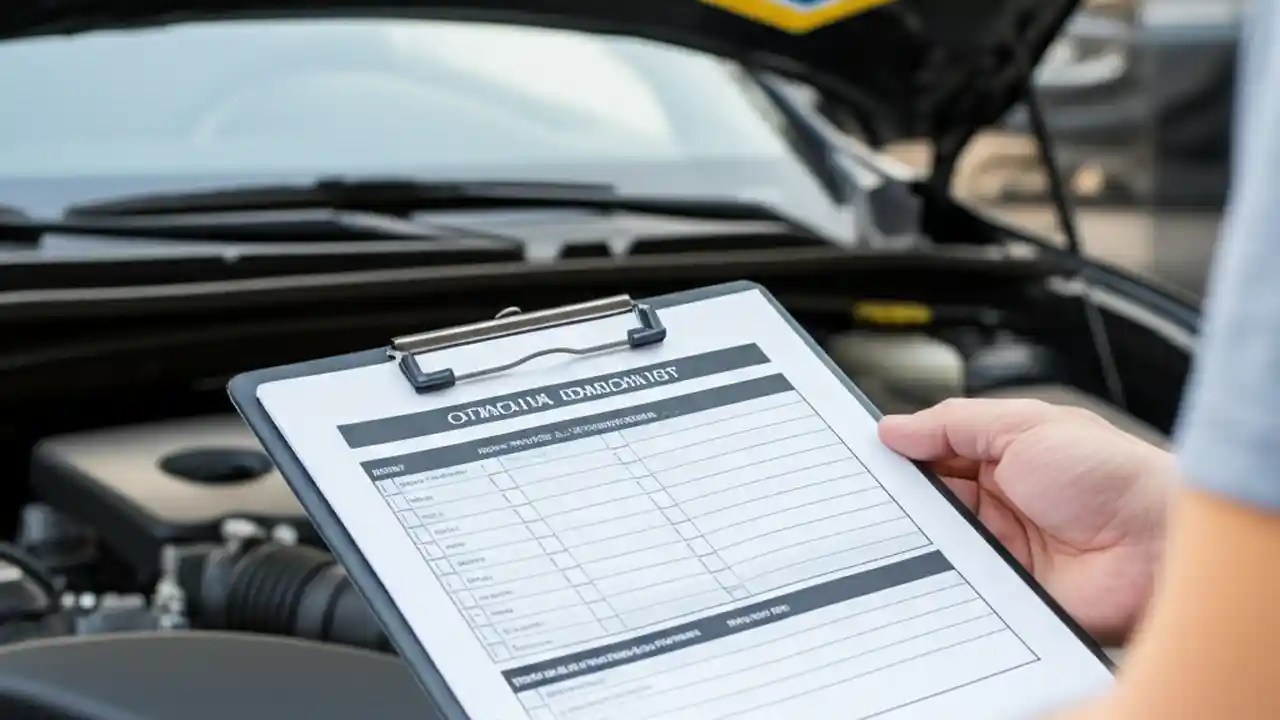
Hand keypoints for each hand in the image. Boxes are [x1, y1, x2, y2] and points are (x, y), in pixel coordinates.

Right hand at [878, 398, 1172, 644]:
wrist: (1158, 547)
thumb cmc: (1112, 477)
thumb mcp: (1025, 425)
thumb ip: (955, 424)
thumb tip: (895, 428)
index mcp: (1003, 457)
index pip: (933, 454)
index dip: (899, 455)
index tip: (862, 456)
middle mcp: (998, 503)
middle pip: (927, 501)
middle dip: (899, 496)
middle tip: (868, 493)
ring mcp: (999, 549)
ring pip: (933, 543)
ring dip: (916, 535)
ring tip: (894, 526)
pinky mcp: (1003, 592)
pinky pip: (955, 585)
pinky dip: (936, 578)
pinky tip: (921, 565)